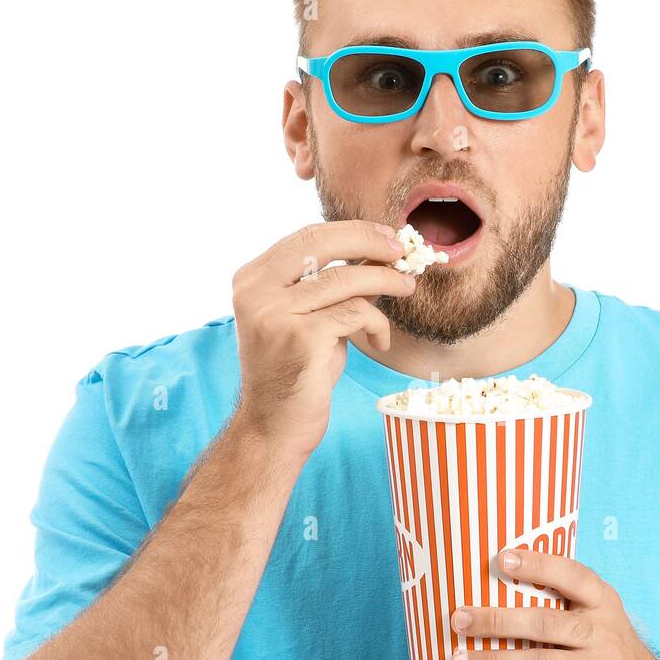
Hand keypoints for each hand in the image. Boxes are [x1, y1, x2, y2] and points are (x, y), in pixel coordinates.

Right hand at [230, 221, 414, 460]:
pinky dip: (378, 324)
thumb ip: (333, 287)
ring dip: (386, 281)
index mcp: (252, 280)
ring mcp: (275, 313)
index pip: (307, 237)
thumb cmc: (297, 374)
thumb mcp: (311, 320)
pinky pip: (357, 312)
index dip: (352, 231)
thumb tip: (378, 253)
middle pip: (322, 244)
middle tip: (403, 251)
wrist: (274, 428)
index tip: (385, 236)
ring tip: (406, 288)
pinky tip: (381, 342)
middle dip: (370, 242)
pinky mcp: (301, 337)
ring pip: (346, 279)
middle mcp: (256, 291)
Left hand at [449, 547, 659, 659]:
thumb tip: (491, 594)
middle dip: (497, 620)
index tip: (499, 558)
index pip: (571, 576)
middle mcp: (603, 634)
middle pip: (544, 623)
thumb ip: (561, 607)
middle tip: (458, 619)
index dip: (537, 565)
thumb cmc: (607, 655)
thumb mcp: (600, 621)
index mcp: (602, 604)